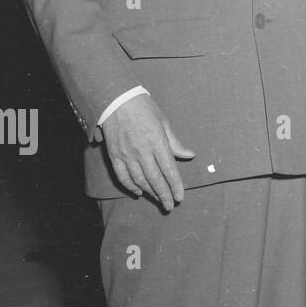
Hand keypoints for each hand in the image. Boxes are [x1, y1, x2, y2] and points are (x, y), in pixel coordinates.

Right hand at [100, 93, 194, 210]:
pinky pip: (123, 176)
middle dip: (164, 195)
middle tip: (170, 206)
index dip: (175, 185)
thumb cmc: (143, 108)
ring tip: (158, 200)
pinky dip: (130, 186)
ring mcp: (127, 155)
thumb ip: (175, 142)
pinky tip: (138, 192)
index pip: (169, 170)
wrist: (116, 100)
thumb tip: (190, 155)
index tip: (180, 197)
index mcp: (157, 142)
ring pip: (140, 180)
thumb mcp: (164, 122)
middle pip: (155, 179)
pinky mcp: (114, 156)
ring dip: (150, 192)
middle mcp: (142, 151)